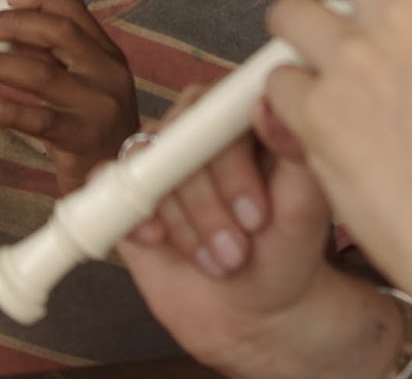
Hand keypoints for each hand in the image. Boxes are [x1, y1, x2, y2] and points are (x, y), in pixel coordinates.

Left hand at [0, 0, 136, 192]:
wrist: (119, 170)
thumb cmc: (93, 124)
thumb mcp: (86, 82)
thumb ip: (54, 56)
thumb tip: (8, 30)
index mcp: (107, 54)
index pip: (76, 11)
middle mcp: (107, 74)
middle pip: (60, 33)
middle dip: (14, 24)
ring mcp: (97, 106)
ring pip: (43, 74)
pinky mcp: (83, 138)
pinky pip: (41, 121)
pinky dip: (10, 111)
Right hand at [115, 91, 345, 377]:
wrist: (253, 308)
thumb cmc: (285, 251)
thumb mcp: (306, 206)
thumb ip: (295, 149)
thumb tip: (266, 103)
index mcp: (245, 120)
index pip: (223, 112)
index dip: (232, 166)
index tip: (256, 217)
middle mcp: (200, 129)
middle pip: (181, 138)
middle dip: (208, 205)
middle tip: (236, 253)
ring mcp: (161, 158)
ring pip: (147, 164)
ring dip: (182, 223)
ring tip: (216, 262)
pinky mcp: (128, 189)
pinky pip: (106, 181)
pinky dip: (127, 212)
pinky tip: (156, 239)